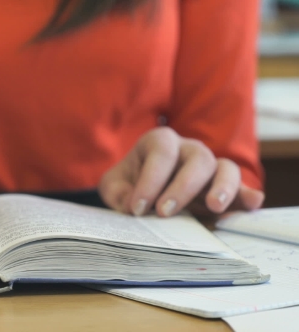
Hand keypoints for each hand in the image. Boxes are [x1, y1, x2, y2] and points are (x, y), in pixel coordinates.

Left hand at [98, 127, 263, 217]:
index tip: (137, 208)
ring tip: (214, 207)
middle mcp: (189, 149)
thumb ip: (118, 193)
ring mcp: (210, 168)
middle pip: (198, 158)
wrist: (141, 193)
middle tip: (164, 212)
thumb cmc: (128, 185)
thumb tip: (132, 204)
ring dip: (223, 187)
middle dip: (182, 187)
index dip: (150, 180)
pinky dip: (247, 196)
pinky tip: (252, 205)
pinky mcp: (224, 189)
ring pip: (226, 168)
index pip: (162, 153)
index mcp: (161, 142)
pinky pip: (241, 188)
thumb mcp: (114, 186)